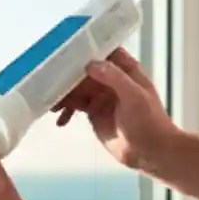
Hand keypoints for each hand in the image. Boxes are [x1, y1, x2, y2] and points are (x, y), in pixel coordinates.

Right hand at [51, 48, 176, 170]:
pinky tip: (59, 120)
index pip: (103, 51)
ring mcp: (101, 96)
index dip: (86, 47)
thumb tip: (89, 64)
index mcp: (125, 70)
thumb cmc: (149, 121)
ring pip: (77, 88)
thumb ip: (114, 78)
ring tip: (50, 102)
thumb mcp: (134, 96)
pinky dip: (65, 110)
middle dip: (67, 73)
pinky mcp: (94, 112)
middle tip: (48, 78)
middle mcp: (111, 79)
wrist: (150, 152)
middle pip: (84, 69)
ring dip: (63, 93)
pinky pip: (75, 106)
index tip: (65, 47)